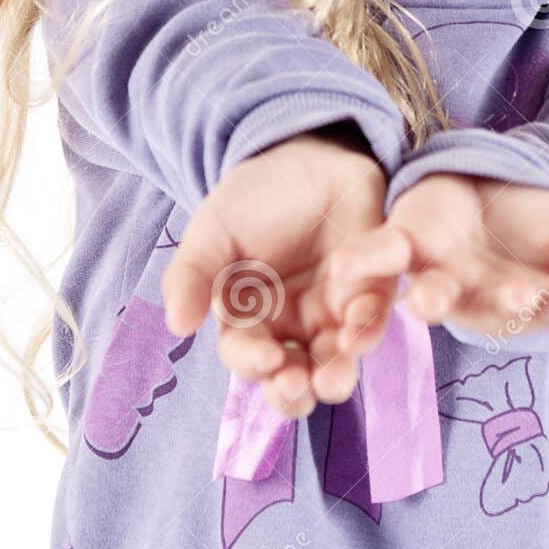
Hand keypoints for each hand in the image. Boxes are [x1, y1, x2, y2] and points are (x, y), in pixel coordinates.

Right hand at [161, 130, 401, 417]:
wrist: (305, 156)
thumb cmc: (251, 200)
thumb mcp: (213, 232)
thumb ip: (193, 275)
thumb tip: (176, 325)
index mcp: (248, 320)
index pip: (247, 355)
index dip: (254, 363)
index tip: (266, 358)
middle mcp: (291, 327)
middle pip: (292, 377)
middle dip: (294, 391)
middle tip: (297, 385)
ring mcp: (333, 314)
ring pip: (335, 362)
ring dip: (335, 375)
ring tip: (334, 380)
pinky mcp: (371, 292)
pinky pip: (372, 319)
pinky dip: (368, 329)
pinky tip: (362, 332)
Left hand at [325, 173, 548, 341]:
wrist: (486, 191)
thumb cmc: (536, 223)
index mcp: (528, 302)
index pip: (547, 307)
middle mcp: (478, 299)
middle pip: (486, 306)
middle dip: (499, 303)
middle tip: (512, 297)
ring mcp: (435, 278)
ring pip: (431, 292)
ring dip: (428, 298)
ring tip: (425, 300)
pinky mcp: (399, 247)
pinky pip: (378, 260)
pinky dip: (363, 262)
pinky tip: (344, 268)